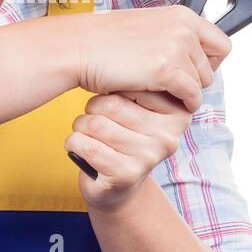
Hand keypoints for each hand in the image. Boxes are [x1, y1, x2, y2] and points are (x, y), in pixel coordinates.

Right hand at [63, 5, 230, 111]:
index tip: (194, 70)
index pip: (220, 43)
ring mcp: (176, 48)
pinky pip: (191, 95)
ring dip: (186, 92)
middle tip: (173, 85)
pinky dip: (184, 103)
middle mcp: (184, 28)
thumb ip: (171, 37)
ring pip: (201, 83)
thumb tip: (188, 57)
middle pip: (212, 67)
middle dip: (195, 79)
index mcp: (181, 15)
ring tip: (163, 92)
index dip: (210, 61)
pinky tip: (169, 101)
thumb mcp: (147, 28)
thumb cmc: (104, 41)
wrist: (80, 47)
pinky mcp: (167, 69)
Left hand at [65, 89, 193, 210]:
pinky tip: (80, 147)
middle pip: (112, 104)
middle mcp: (168, 136)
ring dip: (81, 126)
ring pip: (96, 123)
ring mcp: (149, 157)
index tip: (114, 103)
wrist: (118, 186)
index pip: (134, 84)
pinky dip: (74, 143)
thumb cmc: (123, 136)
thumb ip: (135, 86)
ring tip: (87, 133)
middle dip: (93, 109)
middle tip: (95, 119)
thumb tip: (113, 65)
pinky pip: (87, 145)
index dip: (112, 90)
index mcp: (177, 113)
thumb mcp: (136, 107)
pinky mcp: (126, 174)